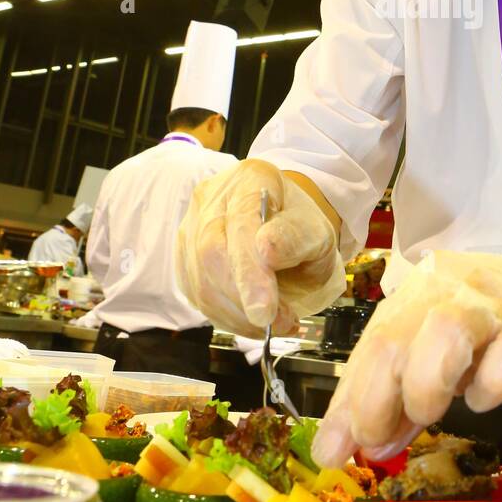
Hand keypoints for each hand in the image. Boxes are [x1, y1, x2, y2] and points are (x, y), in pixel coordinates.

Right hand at [176, 159, 345, 337]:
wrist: (284, 226)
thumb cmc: (300, 227)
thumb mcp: (317, 230)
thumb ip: (297, 238)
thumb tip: (268, 252)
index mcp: (250, 179)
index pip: (242, 223)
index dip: (250, 271)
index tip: (265, 310)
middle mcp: (212, 198)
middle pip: (211, 252)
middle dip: (244, 298)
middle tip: (277, 322)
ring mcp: (192, 226)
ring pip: (200, 280)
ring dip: (237, 314)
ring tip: (273, 323)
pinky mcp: (184, 257)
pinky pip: (196, 294)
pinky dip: (225, 317)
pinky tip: (250, 320)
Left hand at [312, 250, 501, 466]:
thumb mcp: (443, 363)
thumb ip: (400, 398)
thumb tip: (354, 446)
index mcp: (419, 296)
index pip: (370, 345)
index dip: (346, 403)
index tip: (333, 452)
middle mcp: (451, 290)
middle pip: (394, 336)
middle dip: (374, 399)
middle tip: (376, 443)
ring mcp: (498, 304)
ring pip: (445, 330)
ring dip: (427, 385)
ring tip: (431, 414)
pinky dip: (493, 386)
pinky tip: (489, 397)